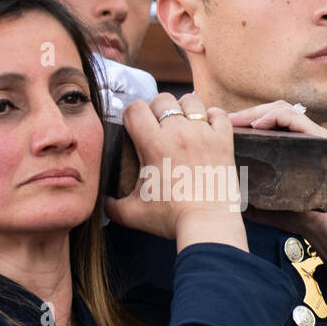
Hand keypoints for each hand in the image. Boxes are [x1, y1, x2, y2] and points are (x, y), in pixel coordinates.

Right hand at [105, 92, 247, 252]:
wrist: (208, 226)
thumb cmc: (170, 219)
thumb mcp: (131, 213)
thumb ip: (111, 204)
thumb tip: (102, 200)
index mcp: (154, 144)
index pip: (135, 109)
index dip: (131, 115)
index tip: (135, 128)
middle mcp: (178, 133)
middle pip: (163, 99)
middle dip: (157, 109)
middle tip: (158, 126)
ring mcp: (204, 135)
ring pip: (191, 101)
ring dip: (184, 109)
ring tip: (182, 123)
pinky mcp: (224, 142)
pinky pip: (219, 114)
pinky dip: (212, 116)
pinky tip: (206, 127)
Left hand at [227, 101, 326, 260]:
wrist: (319, 225)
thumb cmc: (290, 213)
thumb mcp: (259, 195)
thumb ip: (241, 187)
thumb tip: (212, 182)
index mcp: (288, 145)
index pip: (263, 120)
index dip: (241, 119)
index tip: (220, 126)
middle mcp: (301, 136)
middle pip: (269, 111)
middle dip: (245, 114)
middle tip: (224, 121)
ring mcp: (311, 135)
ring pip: (280, 109)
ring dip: (255, 113)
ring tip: (237, 122)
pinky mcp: (320, 137)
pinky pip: (293, 117)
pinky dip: (273, 117)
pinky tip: (257, 126)